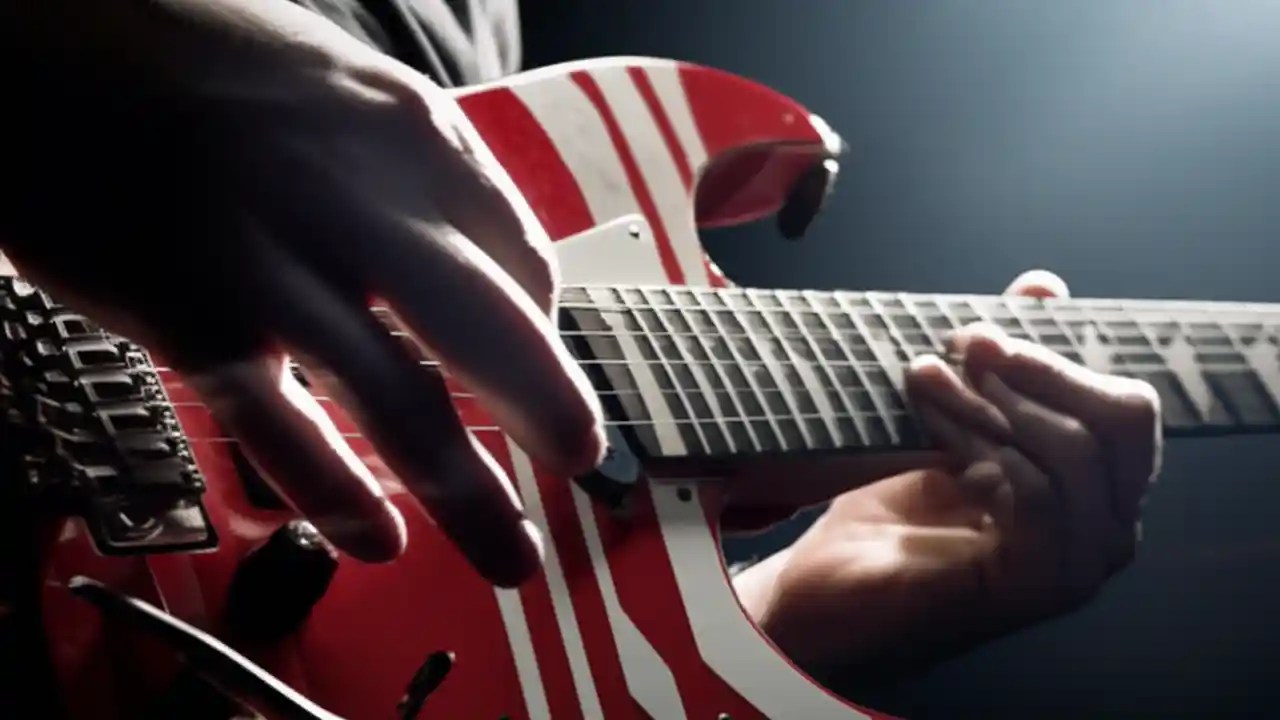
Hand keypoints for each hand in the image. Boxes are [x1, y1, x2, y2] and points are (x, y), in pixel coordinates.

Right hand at [2, 0, 603, 584]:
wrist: (45, 29)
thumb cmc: (190, 60)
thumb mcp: (339, 91)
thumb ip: (406, 180)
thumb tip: (463, 265)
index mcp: (411, 132)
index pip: (522, 256)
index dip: (540, 332)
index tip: (537, 373)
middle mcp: (361, 195)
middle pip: (496, 330)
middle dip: (553, 413)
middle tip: (582, 466)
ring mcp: (278, 259)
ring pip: (405, 404)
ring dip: (473, 497)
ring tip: (509, 554)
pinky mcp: (192, 311)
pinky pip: (286, 429)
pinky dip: (340, 496)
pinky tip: (376, 537)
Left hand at [736, 271, 1161, 674]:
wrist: (829, 584)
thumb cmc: (891, 505)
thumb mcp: (951, 415)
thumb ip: (1000, 360)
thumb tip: (1043, 286)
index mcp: (1096, 485)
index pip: (1126, 405)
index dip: (1056, 355)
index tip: (979, 329)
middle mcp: (1107, 526)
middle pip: (1123, 420)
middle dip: (1037, 367)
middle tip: (960, 345)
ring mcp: (1080, 562)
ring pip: (1072, 450)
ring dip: (990, 401)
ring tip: (922, 378)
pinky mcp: (1038, 586)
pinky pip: (1039, 494)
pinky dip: (983, 445)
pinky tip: (932, 428)